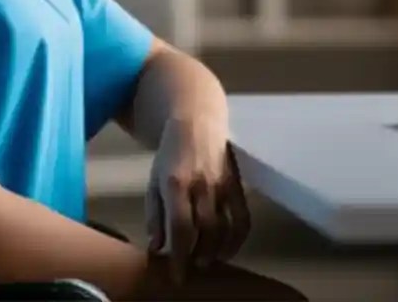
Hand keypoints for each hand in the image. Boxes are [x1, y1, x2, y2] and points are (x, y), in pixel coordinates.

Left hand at [144, 116, 251, 284]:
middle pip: (204, 230)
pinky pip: (243, 216)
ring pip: (225, 226)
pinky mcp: (237, 183)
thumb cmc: (171, 155)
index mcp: (176, 183)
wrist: (197, 122)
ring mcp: (222, 183)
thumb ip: (155, 216)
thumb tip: (157, 248)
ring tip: (207, 261)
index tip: (176, 275)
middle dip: (198, 256)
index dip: (179, 255)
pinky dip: (238, 238)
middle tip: (191, 269)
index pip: (180, 227)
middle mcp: (202, 184)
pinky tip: (228, 249)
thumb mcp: (154, 182)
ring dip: (217, 250)